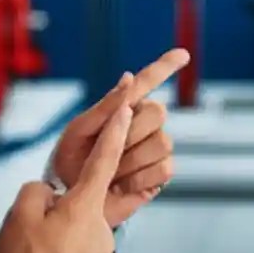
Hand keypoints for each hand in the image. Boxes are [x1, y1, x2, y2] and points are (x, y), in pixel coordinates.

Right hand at [0, 98, 134, 252]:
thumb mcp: (19, 217)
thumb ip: (35, 191)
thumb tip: (46, 192)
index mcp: (84, 206)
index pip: (103, 158)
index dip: (114, 129)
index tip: (127, 105)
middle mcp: (101, 225)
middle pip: (80, 198)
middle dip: (58, 205)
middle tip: (34, 230)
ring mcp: (102, 249)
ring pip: (76, 226)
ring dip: (58, 233)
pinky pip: (79, 249)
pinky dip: (63, 252)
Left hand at [50, 49, 189, 227]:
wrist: (71, 198)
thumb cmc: (70, 160)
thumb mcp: (79, 130)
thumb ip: (105, 106)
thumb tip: (128, 76)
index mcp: (122, 106)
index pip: (147, 81)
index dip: (165, 66)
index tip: (183, 54)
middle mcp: (144, 123)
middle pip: (157, 112)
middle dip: (128, 134)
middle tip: (106, 152)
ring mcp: (155, 148)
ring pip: (162, 143)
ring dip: (131, 161)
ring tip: (111, 172)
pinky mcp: (160, 173)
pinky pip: (164, 169)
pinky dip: (140, 179)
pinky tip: (123, 184)